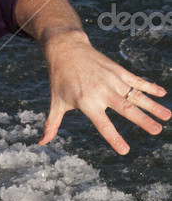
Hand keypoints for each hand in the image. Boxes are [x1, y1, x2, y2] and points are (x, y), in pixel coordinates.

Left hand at [38, 31, 170, 153]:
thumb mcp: (56, 102)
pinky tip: (162, 94)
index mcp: (87, 102)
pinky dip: (150, 87)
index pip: (102, 124)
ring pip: (136, 95)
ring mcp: (112, 79)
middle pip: (126, 108)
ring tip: (167, 117)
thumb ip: (52, 124)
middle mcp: (102, 91)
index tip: (125, 150)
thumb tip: (42, 143)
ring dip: (153, 105)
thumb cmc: (60, 80)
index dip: (114, 137)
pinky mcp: (118, 71)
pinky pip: (137, 80)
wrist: (67, 49)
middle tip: (157, 131)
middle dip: (143, 120)